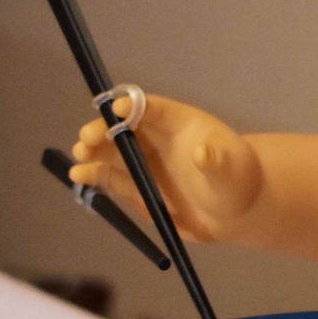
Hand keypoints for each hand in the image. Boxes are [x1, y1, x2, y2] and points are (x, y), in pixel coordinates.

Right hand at [70, 94, 262, 241]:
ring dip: (93, 153)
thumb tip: (202, 152)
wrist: (234, 211)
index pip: (152, 109)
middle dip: (103, 131)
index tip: (117, 110)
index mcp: (179, 124)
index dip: (133, 107)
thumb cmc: (237, 181)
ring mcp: (145, 163)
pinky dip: (95, 176)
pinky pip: (112, 178)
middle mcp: (156, 140)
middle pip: (123, 129)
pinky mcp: (138, 187)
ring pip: (113, 153)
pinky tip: (80, 176)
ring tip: (80, 159)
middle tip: (87, 139)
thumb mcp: (231, 171)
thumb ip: (217, 161)